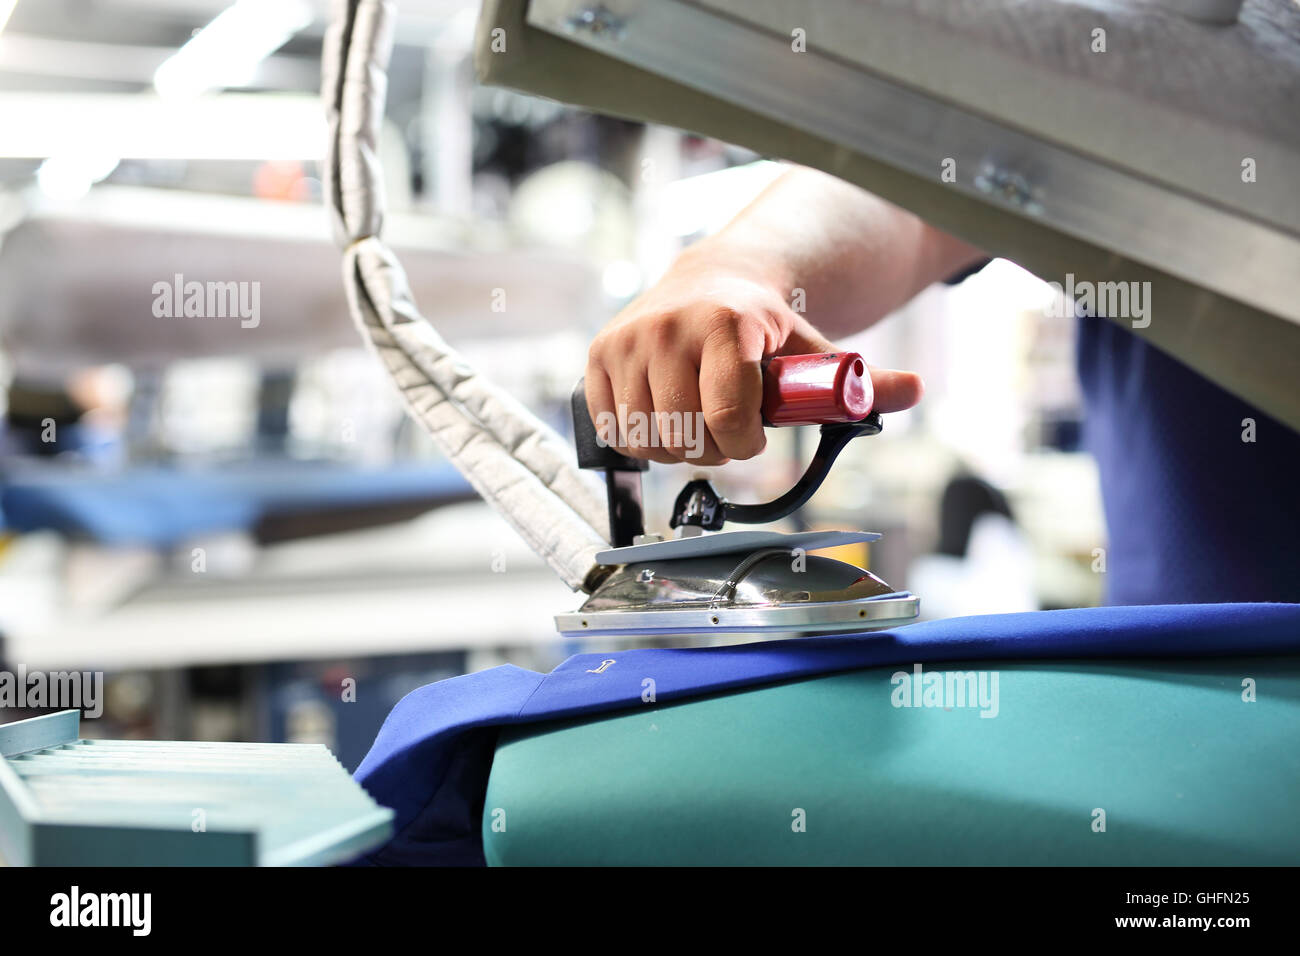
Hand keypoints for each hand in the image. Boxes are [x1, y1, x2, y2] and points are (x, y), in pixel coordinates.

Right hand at [585, 241, 923, 465]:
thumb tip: (916, 388)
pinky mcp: (597, 356)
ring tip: (698, 422)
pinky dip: (641, 438)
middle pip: (688, 435)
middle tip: (728, 429)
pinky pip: (615, 430)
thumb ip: (861, 379)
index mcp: (725, 322)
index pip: (728, 416)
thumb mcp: (814, 350)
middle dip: (715, 448)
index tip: (754, 438)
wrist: (710, 281)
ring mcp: (626, 341)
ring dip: (678, 447)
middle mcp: (667, 326)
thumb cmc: (765, 327)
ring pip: (649, 439)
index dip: (746, 444)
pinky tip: (664, 416)